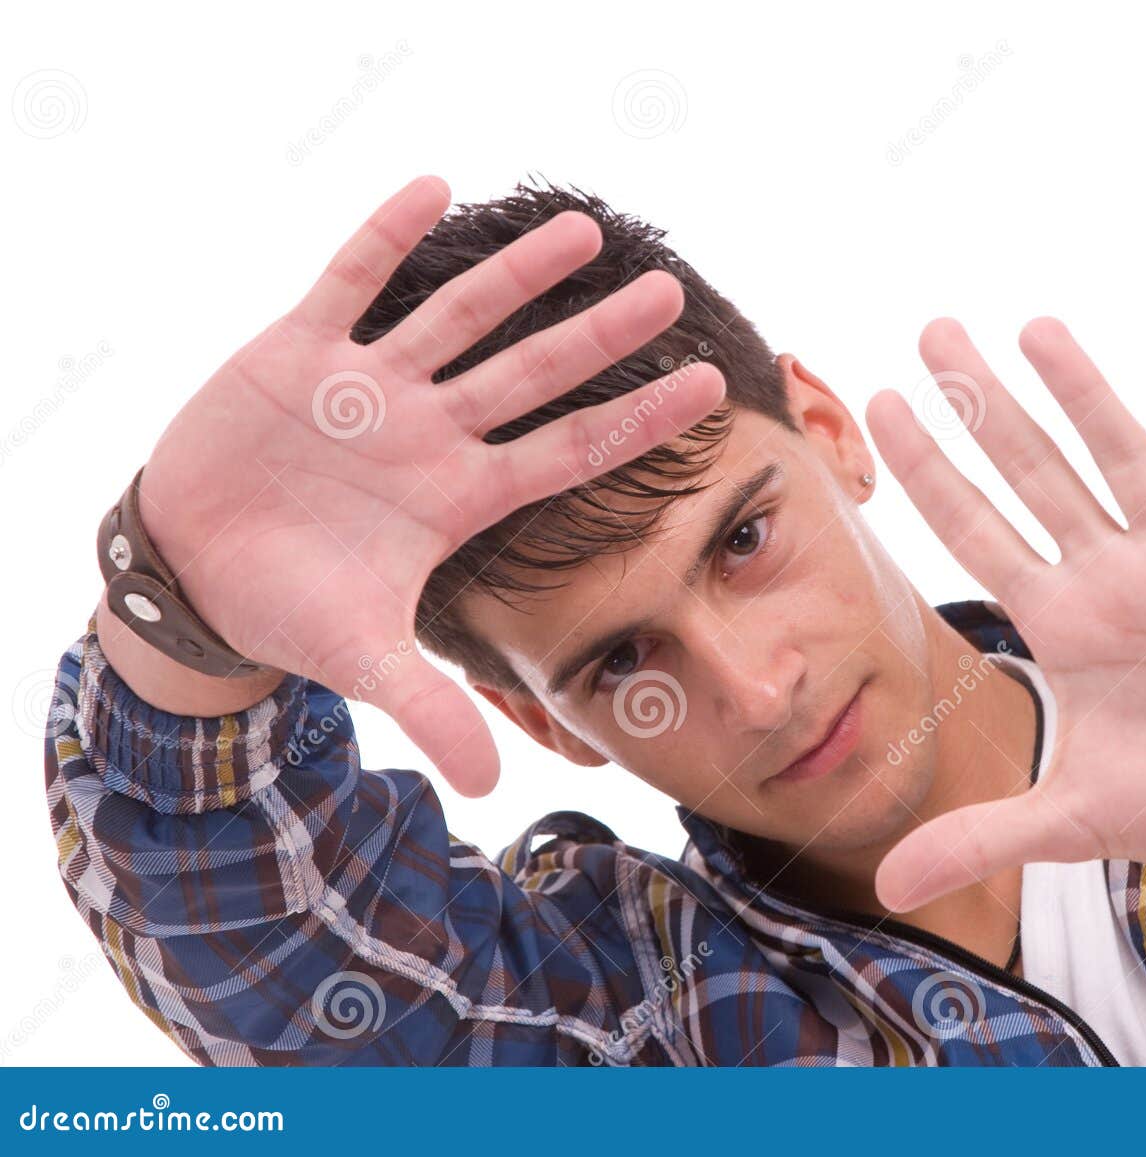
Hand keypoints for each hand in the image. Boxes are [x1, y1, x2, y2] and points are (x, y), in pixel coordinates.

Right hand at [128, 176, 724, 795]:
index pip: (569, 451)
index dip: (637, 423)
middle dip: (598, 336)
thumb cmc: (292, 607)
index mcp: (458, 494)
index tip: (711, 390)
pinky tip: (432, 183)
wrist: (199, 573)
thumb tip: (493, 790)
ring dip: (514, 273)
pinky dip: (383, 236)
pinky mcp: (297, 352)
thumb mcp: (364, 659)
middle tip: (671, 293)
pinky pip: (348, 280)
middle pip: (532, 372)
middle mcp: (429, 430)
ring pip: (457, 314)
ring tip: (582, 231)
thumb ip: (430, 710)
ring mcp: (369, 386)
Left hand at [867, 318, 1145, 911]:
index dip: (930, 470)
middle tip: (933, 329)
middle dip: (985, 405)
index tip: (879, 403)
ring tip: (1035, 326)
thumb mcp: (1076, 820)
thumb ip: (984, 836)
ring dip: (1086, 395)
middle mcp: (1114, 576)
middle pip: (1036, 472)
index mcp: (1064, 621)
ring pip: (1127, 460)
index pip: (978, 530)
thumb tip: (884, 888)